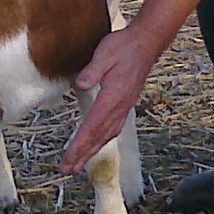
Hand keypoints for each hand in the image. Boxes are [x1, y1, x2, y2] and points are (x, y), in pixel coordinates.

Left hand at [60, 24, 163, 174]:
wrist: (146, 43)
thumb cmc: (123, 47)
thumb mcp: (104, 53)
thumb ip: (92, 71)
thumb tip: (81, 85)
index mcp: (112, 98)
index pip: (91, 128)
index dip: (78, 146)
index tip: (67, 161)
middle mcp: (119, 107)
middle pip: (98, 138)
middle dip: (82, 156)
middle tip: (67, 171)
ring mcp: (124, 107)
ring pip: (106, 136)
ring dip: (92, 151)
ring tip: (78, 165)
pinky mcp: (125, 104)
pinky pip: (113, 129)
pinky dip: (103, 141)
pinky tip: (97, 144)